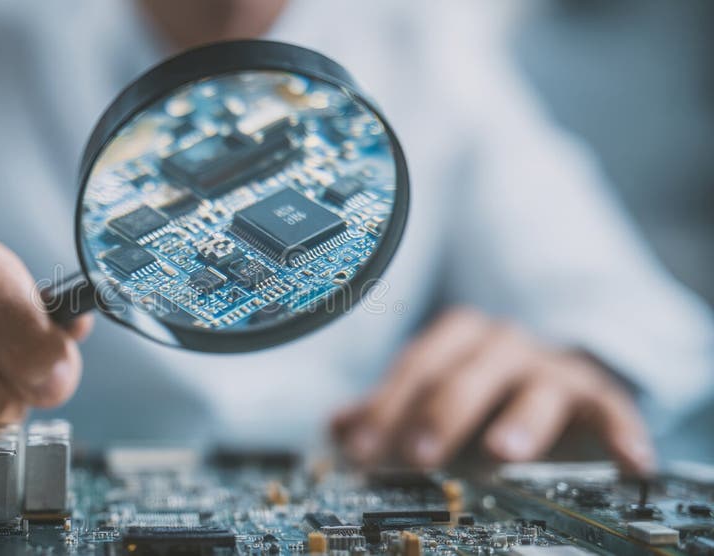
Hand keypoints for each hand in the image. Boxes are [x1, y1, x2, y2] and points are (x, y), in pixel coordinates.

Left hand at [331, 307, 653, 474]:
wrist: (556, 381)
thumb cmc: (485, 393)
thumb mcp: (436, 399)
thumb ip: (391, 411)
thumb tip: (336, 426)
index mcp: (458, 340)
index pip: (416, 368)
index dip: (386, 408)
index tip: (362, 451)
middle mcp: (505, 345)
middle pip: (468, 373)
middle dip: (441, 414)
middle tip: (417, 454)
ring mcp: (553, 367)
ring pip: (536, 387)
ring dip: (519, 419)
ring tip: (501, 453)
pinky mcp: (599, 396)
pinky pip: (612, 410)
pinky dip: (621, 433)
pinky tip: (627, 461)